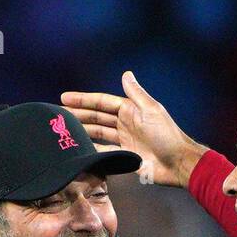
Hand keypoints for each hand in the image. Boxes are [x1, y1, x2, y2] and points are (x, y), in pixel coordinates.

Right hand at [62, 71, 208, 188]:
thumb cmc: (167, 135)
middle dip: (78, 114)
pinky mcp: (125, 156)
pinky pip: (104, 151)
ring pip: (97, 133)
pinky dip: (92, 149)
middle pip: (96, 117)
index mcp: (130, 110)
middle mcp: (125, 123)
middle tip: (58, 115)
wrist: (177, 163)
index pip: (101, 102)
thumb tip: (125, 73)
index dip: (83, 99)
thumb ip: (136, 93)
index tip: (64, 98)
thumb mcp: (151, 110)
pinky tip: (79, 148)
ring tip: (64, 130)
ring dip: (82, 130)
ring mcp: (124, 140)